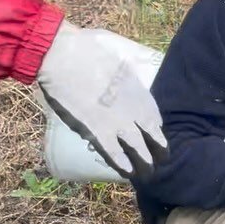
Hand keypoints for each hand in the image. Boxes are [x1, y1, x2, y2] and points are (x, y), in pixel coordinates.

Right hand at [37, 23, 167, 179]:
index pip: (155, 116)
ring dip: (144, 163)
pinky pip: (114, 153)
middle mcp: (133, 108)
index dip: (157, 130)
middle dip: (159, 151)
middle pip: (153, 136)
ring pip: (138, 149)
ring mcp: (117, 122)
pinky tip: (127, 173)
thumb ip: (124, 73)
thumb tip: (124, 75)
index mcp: (138, 89)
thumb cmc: (86, 49)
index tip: (156, 136)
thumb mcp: (118, 59)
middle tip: (161, 161)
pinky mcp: (97, 131)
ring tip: (147, 174)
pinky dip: (122, 164)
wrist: (63, 56)